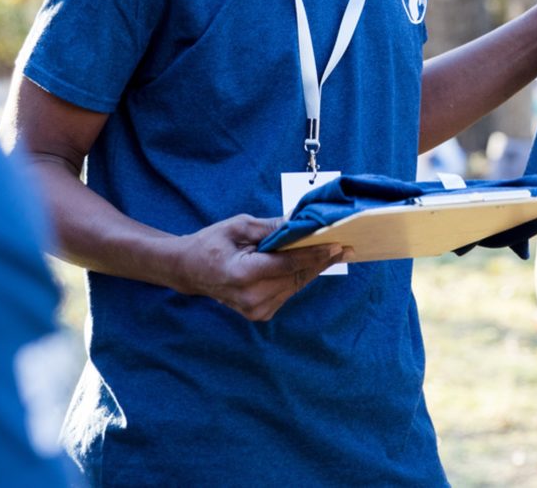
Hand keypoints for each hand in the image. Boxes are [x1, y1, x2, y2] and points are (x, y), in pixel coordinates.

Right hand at [169, 214, 350, 321]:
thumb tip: (300, 222)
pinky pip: (287, 291)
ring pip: (295, 286)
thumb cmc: (211, 243)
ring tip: (333, 252)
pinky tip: (311, 263)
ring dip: (313, 268)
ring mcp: (256, 310)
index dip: (315, 255)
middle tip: (345, 246)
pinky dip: (299, 276)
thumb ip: (270, 228)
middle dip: (321, 261)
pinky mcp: (260, 314)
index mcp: (243, 275)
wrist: (190, 270)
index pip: (288, 265)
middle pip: (296, 277)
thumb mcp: (238, 226)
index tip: (337, 245)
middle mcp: (252, 298)